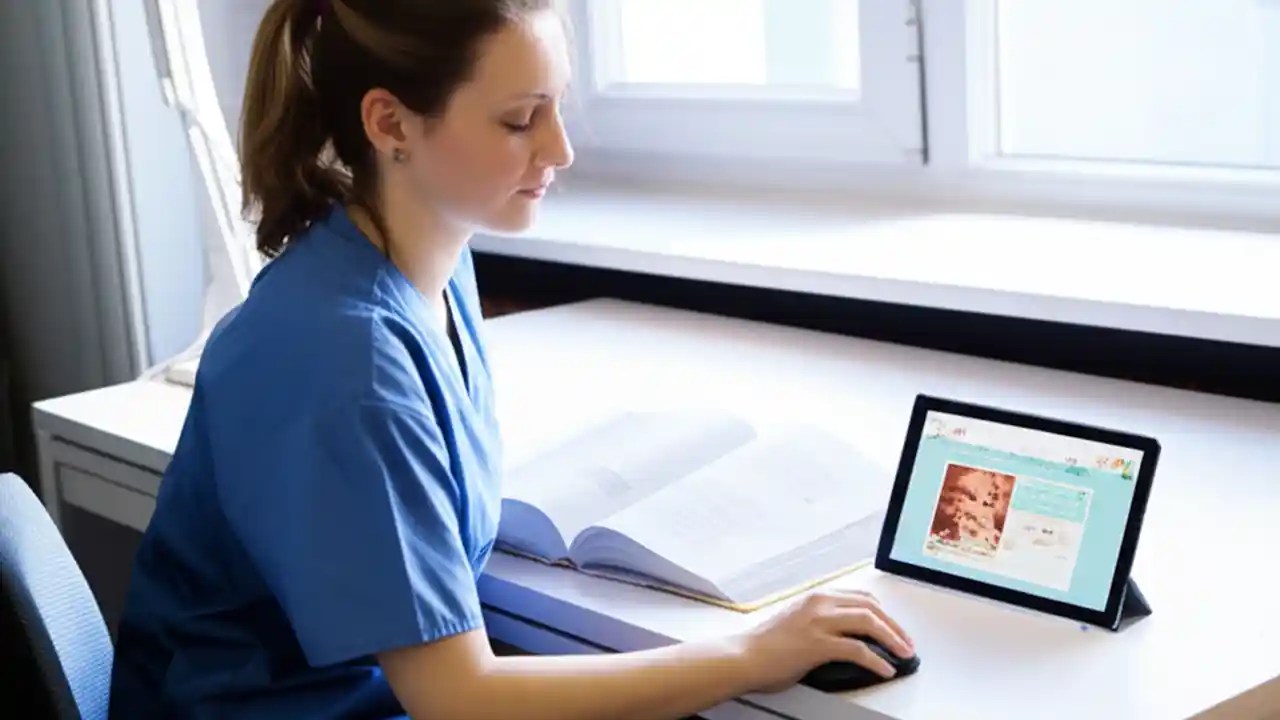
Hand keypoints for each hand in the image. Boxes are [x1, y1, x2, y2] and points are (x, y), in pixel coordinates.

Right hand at [735, 589, 914, 693]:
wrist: (743, 656)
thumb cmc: (765, 645)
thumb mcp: (797, 622)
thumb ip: (820, 621)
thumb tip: (843, 634)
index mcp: (816, 596)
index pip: (861, 597)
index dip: (883, 613)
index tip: (894, 626)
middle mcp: (819, 604)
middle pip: (870, 607)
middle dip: (894, 625)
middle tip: (906, 642)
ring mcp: (819, 622)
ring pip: (869, 623)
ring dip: (892, 639)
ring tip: (904, 653)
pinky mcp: (818, 644)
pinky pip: (857, 650)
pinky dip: (876, 660)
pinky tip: (884, 669)